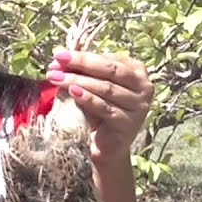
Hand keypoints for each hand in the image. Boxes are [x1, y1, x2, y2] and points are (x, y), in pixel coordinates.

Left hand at [46, 14, 152, 160]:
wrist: (106, 145)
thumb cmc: (99, 111)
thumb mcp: (94, 87)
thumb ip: (83, 71)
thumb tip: (60, 57)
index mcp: (137, 72)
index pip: (109, 59)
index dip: (84, 56)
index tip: (60, 55)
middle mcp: (143, 87)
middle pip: (110, 70)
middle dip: (81, 64)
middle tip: (58, 61)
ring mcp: (138, 107)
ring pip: (106, 88)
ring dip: (79, 81)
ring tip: (58, 77)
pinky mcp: (129, 124)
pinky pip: (105, 108)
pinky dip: (87, 98)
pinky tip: (72, 92)